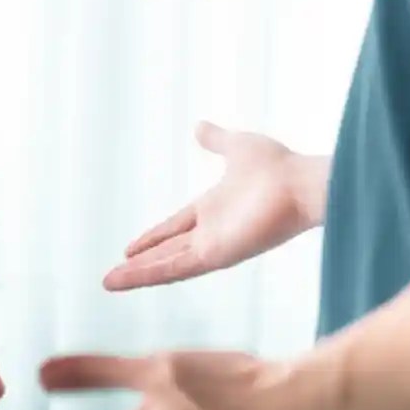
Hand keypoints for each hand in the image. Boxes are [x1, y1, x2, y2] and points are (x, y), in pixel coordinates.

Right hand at [103, 121, 323, 290]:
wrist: (302, 183)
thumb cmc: (280, 167)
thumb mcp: (237, 147)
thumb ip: (217, 140)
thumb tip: (199, 126)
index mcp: (214, 210)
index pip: (175, 228)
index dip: (153, 237)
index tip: (129, 247)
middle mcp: (212, 233)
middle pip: (167, 252)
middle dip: (140, 263)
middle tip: (112, 274)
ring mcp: (213, 248)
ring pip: (166, 266)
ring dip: (137, 275)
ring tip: (107, 283)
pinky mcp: (215, 257)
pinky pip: (174, 269)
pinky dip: (147, 275)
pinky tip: (123, 278)